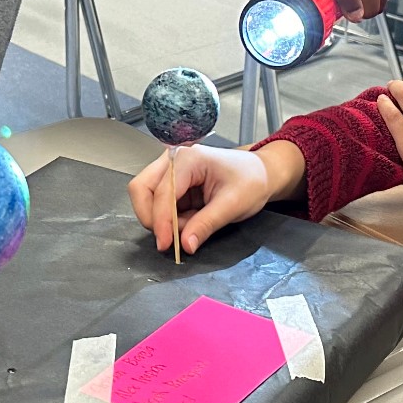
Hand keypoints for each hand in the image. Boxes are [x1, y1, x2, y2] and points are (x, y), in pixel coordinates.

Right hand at [127, 142, 303, 253]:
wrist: (260, 174)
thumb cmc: (251, 180)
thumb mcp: (233, 204)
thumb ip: (206, 224)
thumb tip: (185, 244)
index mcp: (189, 158)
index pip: (162, 192)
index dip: (161, 221)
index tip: (166, 244)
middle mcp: (174, 160)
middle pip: (142, 189)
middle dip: (152, 218)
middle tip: (168, 240)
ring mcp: (170, 171)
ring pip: (147, 198)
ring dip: (162, 220)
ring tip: (191, 226)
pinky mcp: (172, 185)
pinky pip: (159, 206)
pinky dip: (170, 220)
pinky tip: (191, 220)